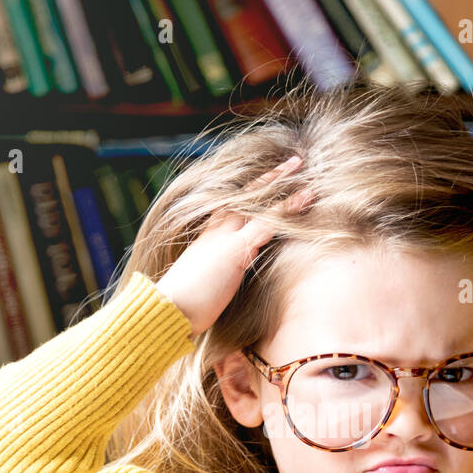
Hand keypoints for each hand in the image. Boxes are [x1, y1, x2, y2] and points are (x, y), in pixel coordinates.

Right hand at [156, 155, 312, 336]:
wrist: (167, 310)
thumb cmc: (181, 305)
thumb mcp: (203, 283)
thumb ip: (220, 272)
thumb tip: (234, 272)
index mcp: (207, 238)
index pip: (232, 208)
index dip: (251, 195)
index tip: (267, 183)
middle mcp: (216, 231)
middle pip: (245, 196)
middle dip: (268, 178)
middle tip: (291, 162)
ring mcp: (225, 238)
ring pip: (257, 202)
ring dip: (281, 183)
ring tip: (301, 165)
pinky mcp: (236, 249)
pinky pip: (267, 223)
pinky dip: (287, 208)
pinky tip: (305, 196)